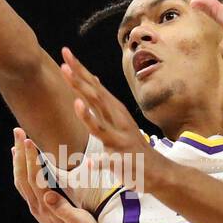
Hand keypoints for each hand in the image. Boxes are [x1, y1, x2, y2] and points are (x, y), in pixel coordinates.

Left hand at [11, 129, 100, 222]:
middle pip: (22, 175)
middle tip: (18, 131)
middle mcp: (37, 206)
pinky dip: (22, 170)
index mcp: (47, 206)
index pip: (34, 177)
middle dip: (20, 152)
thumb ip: (63, 210)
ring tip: (17, 141)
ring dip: (18, 159)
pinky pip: (25, 185)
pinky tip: (24, 162)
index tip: (29, 140)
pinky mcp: (40, 208)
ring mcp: (36, 207)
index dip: (31, 158)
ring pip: (21, 179)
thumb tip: (48, 195)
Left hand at [58, 47, 153, 190]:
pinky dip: (100, 163)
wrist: (159, 171)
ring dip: (88, 117)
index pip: (93, 86)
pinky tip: (91, 163)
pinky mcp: (123, 162)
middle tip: (64, 65)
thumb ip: (102, 99)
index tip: (65, 51)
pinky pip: (110, 163)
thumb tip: (91, 77)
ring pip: (101, 128)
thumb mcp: (118, 117)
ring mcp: (120, 142)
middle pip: (96, 99)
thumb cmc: (132, 144)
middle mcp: (117, 122)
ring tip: (77, 103)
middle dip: (80, 83)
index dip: (79, 70)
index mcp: (113, 111)